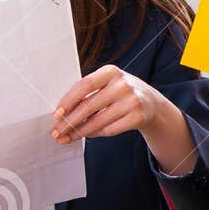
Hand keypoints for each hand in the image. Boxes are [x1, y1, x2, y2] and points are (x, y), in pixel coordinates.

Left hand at [52, 65, 171, 142]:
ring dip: (79, 132)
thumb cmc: (120, 92)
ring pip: (98, 121)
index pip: (84, 85)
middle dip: (69, 122)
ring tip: (67, 137)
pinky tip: (88, 135)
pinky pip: (110, 130)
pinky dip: (96, 134)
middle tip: (57, 132)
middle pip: (88, 106)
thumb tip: (61, 114)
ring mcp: (132, 101)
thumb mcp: (106, 84)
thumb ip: (86, 93)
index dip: (68, 100)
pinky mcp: (139, 117)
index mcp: (110, 72)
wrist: (151, 103)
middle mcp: (122, 85)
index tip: (57, 114)